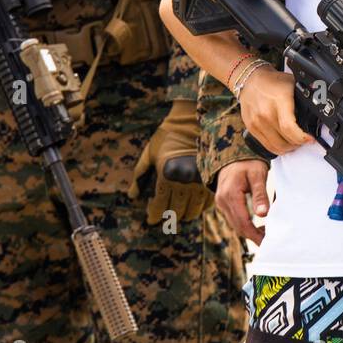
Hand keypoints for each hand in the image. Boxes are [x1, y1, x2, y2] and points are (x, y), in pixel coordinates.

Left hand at [131, 100, 213, 224]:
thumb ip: (139, 176)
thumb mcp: (148, 155)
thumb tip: (132, 196)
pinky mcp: (210, 178)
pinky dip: (200, 208)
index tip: (151, 220)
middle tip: (165, 220)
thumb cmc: (166, 137)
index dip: (154, 215)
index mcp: (166, 175)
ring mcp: (199, 181)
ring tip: (179, 215)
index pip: (159, 205)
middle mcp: (183, 181)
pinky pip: (206, 202)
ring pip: (192, 210)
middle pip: (176, 210)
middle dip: (168, 217)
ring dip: (184, 215)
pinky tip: (194, 207)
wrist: (191, 121)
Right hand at [216, 159, 270, 244]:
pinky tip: (257, 226)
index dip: (255, 234)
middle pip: (237, 226)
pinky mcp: (222, 202)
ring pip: (234, 224)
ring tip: (265, 234)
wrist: (233, 153)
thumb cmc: (249, 162)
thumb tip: (263, 215)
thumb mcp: (258, 175)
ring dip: (249, 231)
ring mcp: (220, 202)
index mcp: (231, 194)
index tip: (267, 241)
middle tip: (269, 241)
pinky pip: (232, 218)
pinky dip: (244, 224)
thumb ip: (260, 194)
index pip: (243, 222)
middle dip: (253, 236)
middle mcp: (222, 200)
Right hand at [239, 67, 312, 155]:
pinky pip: (266, 145)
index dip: (302, 137)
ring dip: (288, 148)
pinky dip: (277, 147)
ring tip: (295, 142)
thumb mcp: (294, 84)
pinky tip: (284, 142)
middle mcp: (266, 112)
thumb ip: (305, 98)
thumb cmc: (274, 82)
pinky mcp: (251, 127)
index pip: (289, 127)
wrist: (251, 79)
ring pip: (276, 146)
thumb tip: (320, 109)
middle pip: (284, 140)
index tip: (310, 138)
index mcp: (279, 100)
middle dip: (298, 143)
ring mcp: (256, 121)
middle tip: (304, 140)